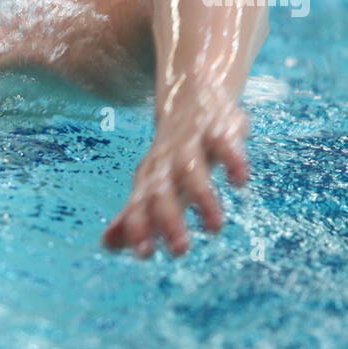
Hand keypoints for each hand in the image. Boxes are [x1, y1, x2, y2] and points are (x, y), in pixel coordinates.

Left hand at [102, 96, 249, 257]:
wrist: (191, 93)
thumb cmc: (174, 152)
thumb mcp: (154, 182)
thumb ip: (134, 215)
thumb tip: (107, 244)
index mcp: (151, 178)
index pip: (138, 206)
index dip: (139, 228)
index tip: (144, 255)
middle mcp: (167, 162)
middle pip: (162, 193)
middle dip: (169, 221)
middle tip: (180, 250)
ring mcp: (192, 143)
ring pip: (193, 171)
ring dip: (202, 199)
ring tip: (214, 227)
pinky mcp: (219, 128)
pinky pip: (224, 142)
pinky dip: (232, 160)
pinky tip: (240, 181)